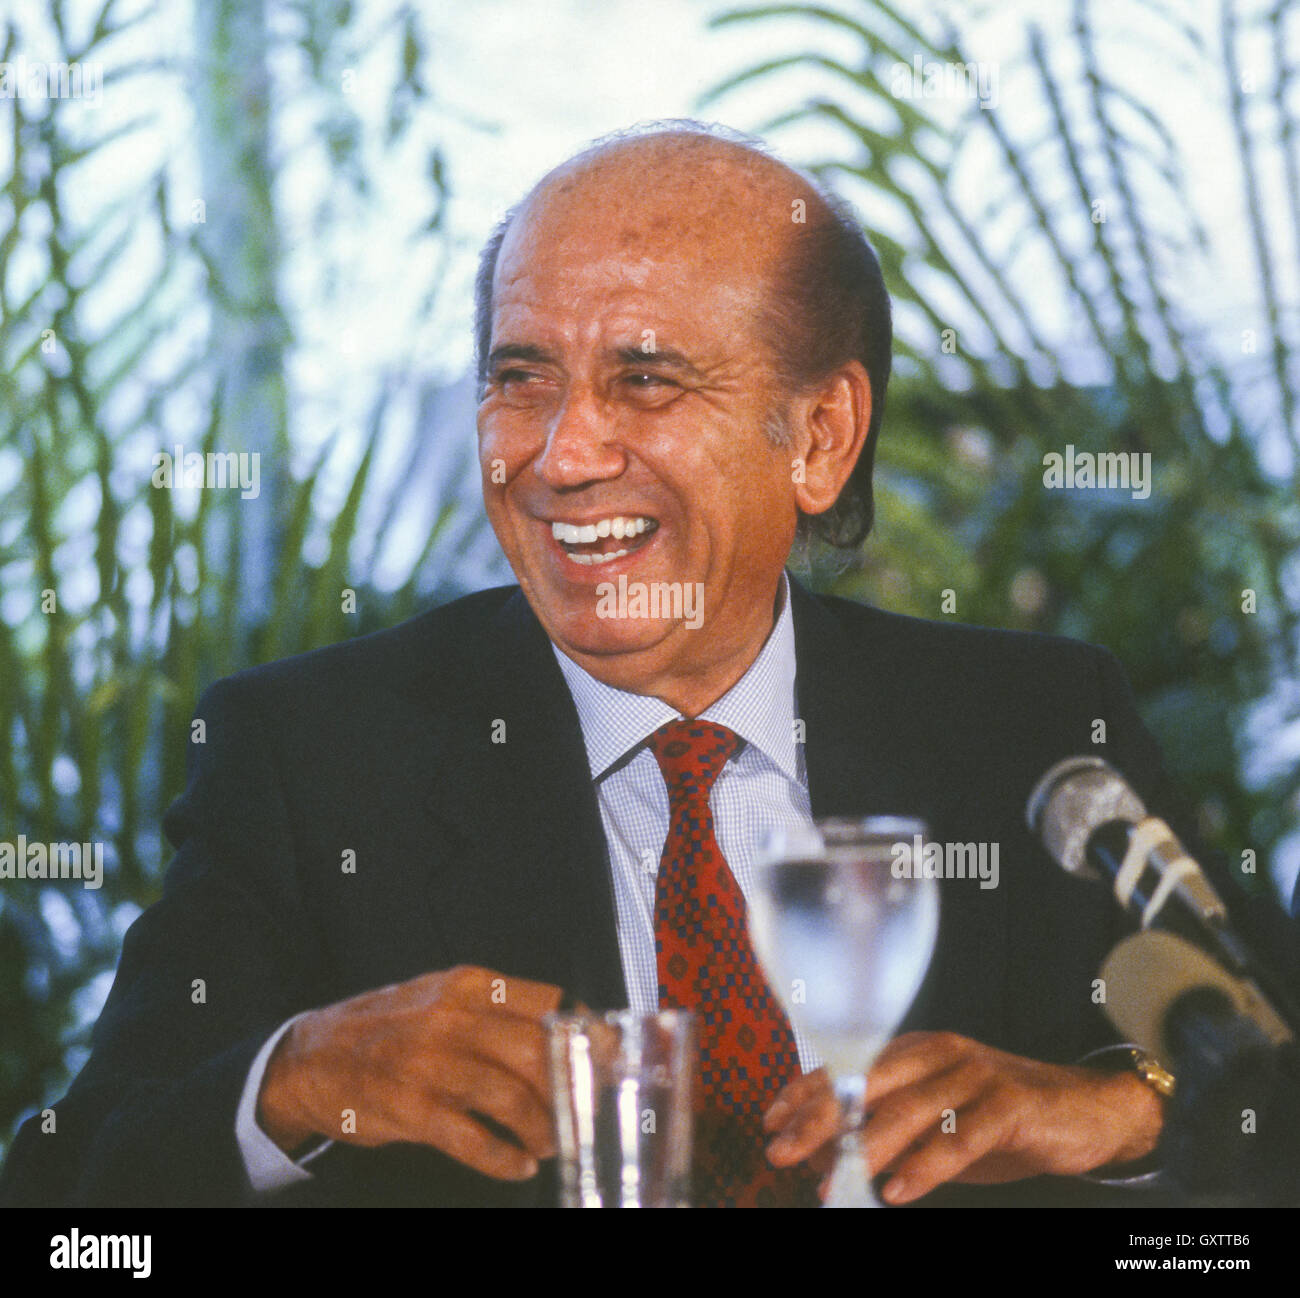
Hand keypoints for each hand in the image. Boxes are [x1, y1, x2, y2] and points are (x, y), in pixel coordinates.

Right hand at [257, 965, 562, 1180]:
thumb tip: (569, 1027)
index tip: (610, 1056)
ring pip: (512, 1096)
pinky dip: (503, 1158)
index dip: (588, 1032)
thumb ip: (499, 1008)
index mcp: (468, 985)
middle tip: (589, 1108)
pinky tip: (518, 1166)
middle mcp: (452, 1018)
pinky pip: (472, 1139)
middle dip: (574, 1086)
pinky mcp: (411, 1110)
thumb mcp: (443, 997)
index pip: (548, 1002)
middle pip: (538, 1050)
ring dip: (542, 1127)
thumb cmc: (390, 1026)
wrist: (311, 1057)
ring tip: (550, 1142)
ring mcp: (430, 1064)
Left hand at [763, 1031, 1164, 1202]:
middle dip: (819, 1116)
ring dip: (865, 1149)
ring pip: (909, 1109)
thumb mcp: (937, 1125)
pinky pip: (962, 1135)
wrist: (1088, 1110)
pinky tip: (899, 1190)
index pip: (847, 1066)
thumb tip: (828, 1159)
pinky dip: (927, 1164)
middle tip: (782, 1150)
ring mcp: (975, 1075)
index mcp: (915, 1052)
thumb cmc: (1001, 1118)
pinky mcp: (1011, 1103)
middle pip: (867, 1081)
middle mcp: (939, 1054)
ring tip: (832, 1184)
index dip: (805, 1091)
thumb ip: (890, 1135)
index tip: (770, 1120)